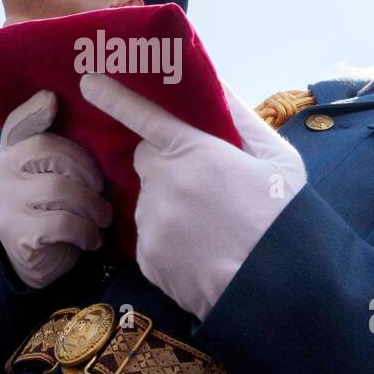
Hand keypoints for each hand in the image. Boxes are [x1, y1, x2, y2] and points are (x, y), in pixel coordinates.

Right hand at [0, 89, 111, 288]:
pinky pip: (63, 222)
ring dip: (91, 205)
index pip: (18, 123)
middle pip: (47, 150)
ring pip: (59, 187)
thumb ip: (62, 150)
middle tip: (101, 190)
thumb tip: (97, 119)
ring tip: (102, 217)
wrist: (36, 262)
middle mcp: (1, 171)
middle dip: (85, 169)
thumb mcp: (54, 174)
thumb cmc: (53, 209)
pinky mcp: (17, 232)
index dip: (35, 110)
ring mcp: (6, 202)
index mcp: (11, 152)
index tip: (53, 101)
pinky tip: (92, 238)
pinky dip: (86, 231)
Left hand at [81, 73, 305, 319]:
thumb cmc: (285, 219)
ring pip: (149, 200)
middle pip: (148, 160)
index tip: (89, 82)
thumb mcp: (279, 161)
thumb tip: (220, 89)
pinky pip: (150, 237)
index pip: (143, 116)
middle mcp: (163, 184)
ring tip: (209, 227)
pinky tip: (199, 251)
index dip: (115, 97)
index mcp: (194, 152)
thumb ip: (243, 120)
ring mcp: (152, 223)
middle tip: (203, 184)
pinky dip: (168, 240)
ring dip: (169, 205)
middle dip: (166, 164)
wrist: (278, 291)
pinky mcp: (146, 258)